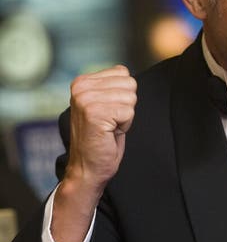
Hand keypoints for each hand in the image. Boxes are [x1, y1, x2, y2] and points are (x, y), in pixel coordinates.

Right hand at [50, 66, 136, 241]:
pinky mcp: (94, 113)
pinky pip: (129, 112)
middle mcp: (81, 87)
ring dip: (125, 117)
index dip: (123, 97)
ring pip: (130, 98)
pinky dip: (124, 126)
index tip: (108, 114)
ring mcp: (86, 99)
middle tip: (109, 123)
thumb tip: (127, 75)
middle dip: (126, 107)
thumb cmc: (101, 140)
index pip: (123, 73)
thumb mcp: (105, 105)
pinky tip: (109, 133)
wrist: (88, 168)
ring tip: (108, 128)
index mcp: (82, 81)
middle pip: (129, 84)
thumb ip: (112, 87)